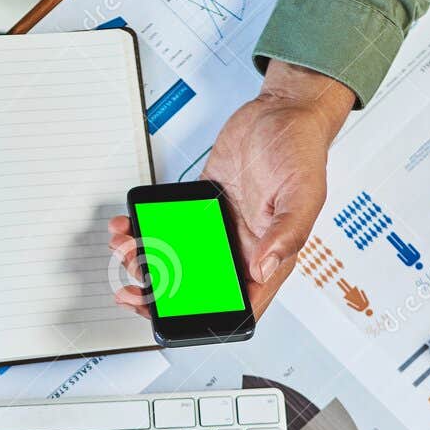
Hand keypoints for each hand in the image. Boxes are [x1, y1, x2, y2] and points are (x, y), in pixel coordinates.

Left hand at [110, 61, 354, 318]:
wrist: (281, 111)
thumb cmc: (301, 150)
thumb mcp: (302, 194)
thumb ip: (287, 234)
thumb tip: (264, 268)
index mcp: (270, 254)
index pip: (240, 302)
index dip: (207, 318)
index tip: (175, 316)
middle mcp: (242, 246)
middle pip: (198, 287)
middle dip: (163, 292)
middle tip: (134, 288)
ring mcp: (219, 227)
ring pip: (178, 259)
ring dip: (147, 260)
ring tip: (126, 249)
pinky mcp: (201, 206)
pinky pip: (168, 226)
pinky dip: (146, 228)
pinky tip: (130, 225)